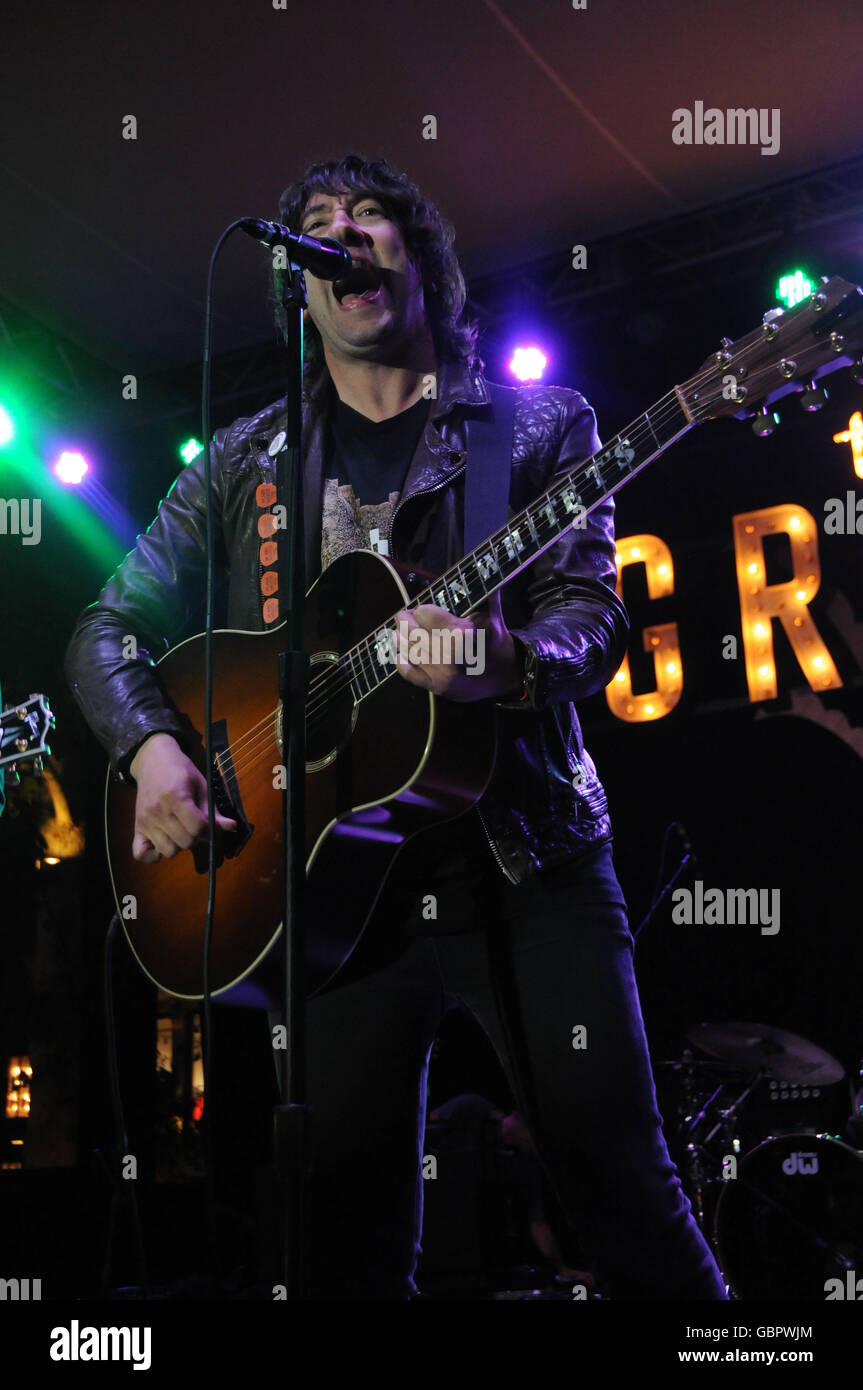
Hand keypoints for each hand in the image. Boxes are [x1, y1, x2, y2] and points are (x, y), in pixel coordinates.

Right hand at [129, 733, 236, 861]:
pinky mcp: (137, 826)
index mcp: (176, 797)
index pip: (198, 827)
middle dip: (198, 837)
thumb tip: (231, 827)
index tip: (213, 825)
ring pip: (169, 851)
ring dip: (180, 845)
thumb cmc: (180, 771)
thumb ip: (214, 809)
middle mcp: (158, 811)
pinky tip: (165, 841)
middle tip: (199, 827)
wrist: (153, 760)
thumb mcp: (201, 785)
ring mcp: (146, 821)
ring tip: (182, 830)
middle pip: (186, 842)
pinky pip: (142, 854)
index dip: (211, 830)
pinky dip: (154, 854)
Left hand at [392, 592, 521, 702]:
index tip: (421, 609)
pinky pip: (410, 674)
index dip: (422, 610)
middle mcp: (449, 654)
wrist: (507, 675)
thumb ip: (483, 590)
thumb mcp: (492, 614)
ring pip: (409, 650)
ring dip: (401, 638)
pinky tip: (401, 653)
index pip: (424, 614)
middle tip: (403, 615)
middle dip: (405, 621)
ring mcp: (442, 674)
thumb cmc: (496, 640)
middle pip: (412, 630)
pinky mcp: (437, 688)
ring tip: (399, 631)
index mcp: (461, 633)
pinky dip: (403, 662)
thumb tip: (485, 562)